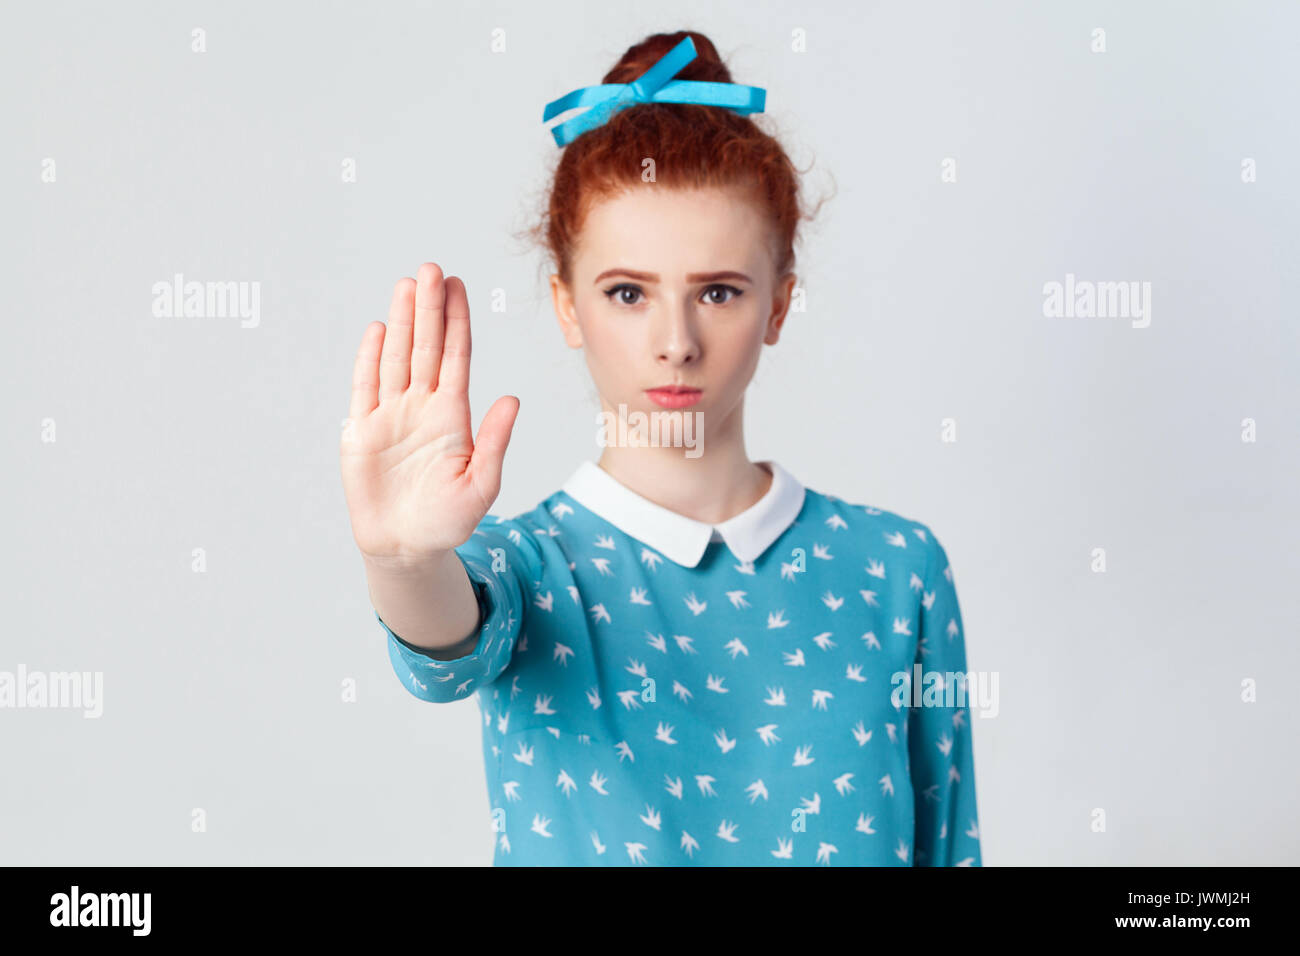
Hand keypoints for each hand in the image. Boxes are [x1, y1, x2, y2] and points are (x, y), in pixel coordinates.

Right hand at [340, 263, 518, 565]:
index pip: (456, 357)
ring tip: (407, 285)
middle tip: (433, 269)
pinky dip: (370, 358)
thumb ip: (495, 442)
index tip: (459, 286)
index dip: (457, 322)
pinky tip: (377, 329)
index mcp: (453, 416)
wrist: (405, 548)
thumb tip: (512, 399)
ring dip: (401, 322)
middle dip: (429, 308)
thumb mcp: (481, 485)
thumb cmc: (448, 521)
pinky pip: (365, 386)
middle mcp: (422, 407)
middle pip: (426, 347)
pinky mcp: (362, 431)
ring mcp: (391, 415)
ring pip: (397, 358)